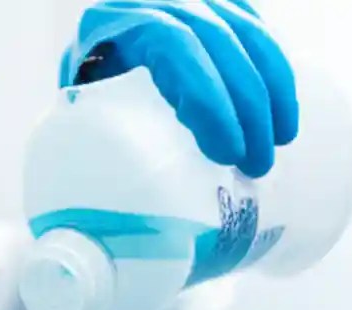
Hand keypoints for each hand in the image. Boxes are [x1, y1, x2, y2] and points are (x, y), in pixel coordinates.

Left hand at [63, 0, 299, 177]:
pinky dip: (273, 64)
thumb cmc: (72, 121)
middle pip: (215, 38)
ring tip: (282, 143)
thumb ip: (82, 157)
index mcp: (107, 26)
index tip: (226, 154)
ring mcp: (184, 0)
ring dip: (271, 87)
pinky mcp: (211, 6)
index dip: (208, 97)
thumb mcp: (68, 127)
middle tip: (257, 165)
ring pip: (243, 30)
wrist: (78, 84)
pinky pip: (253, 25)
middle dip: (247, 104)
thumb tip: (98, 242)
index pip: (172, 47)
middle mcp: (148, 1)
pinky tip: (283, 105)